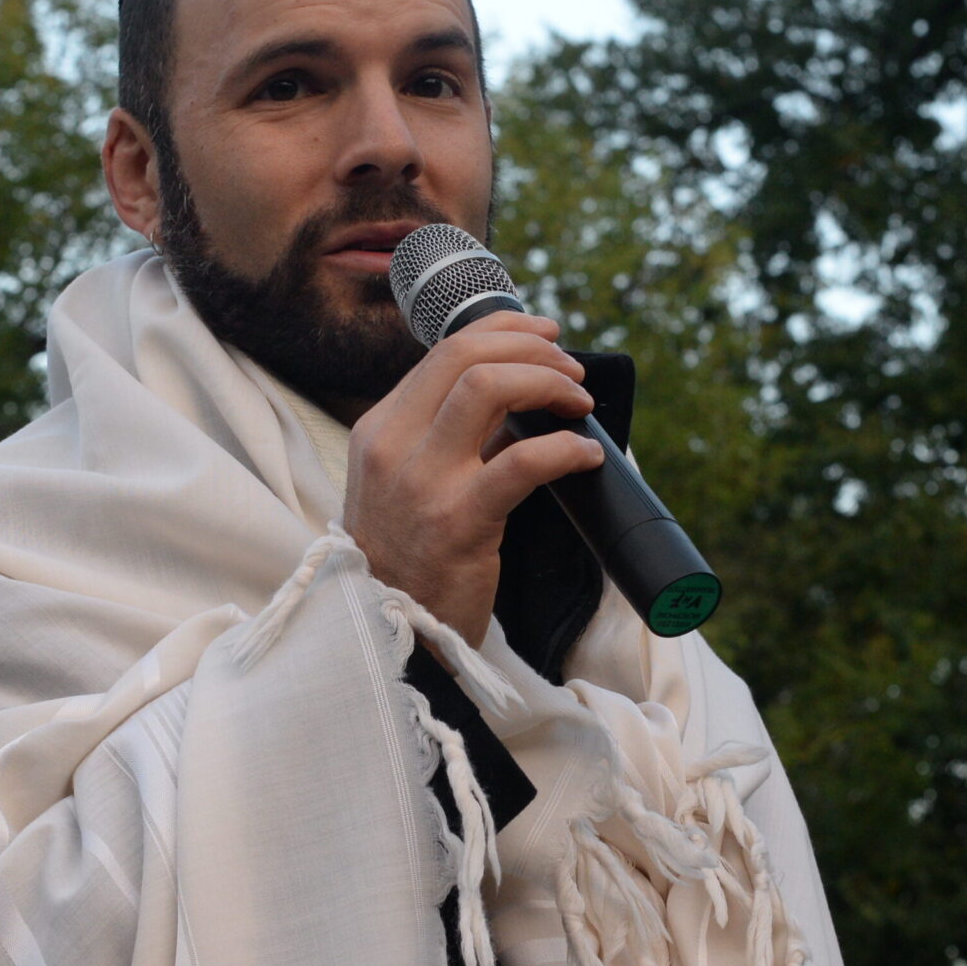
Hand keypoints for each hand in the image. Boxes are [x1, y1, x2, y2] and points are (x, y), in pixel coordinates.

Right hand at [343, 315, 603, 643]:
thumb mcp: (410, 484)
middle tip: (572, 371)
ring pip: (489, 387)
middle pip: (465, 355)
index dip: (505, 331)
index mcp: (379, 429)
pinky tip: (587, 455)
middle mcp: (392, 446)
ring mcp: (421, 482)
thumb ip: (452, 438)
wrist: (393, 634)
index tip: (546, 336)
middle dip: (533, 349)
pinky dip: (566, 448)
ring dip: (548, 383)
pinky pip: (524, 461)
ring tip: (579, 403)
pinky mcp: (457, 522)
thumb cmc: (412, 561)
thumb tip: (521, 396)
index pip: (444, 351)